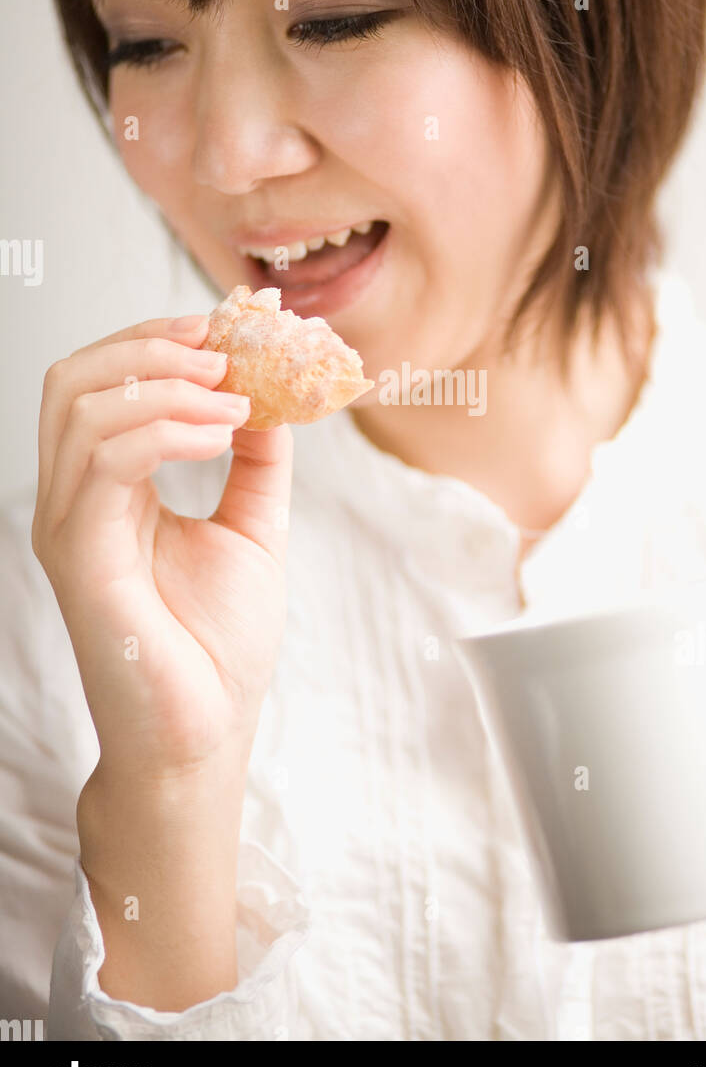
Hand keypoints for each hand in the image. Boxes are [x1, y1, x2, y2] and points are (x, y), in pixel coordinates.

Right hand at [32, 313, 293, 783]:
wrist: (203, 737)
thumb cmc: (217, 648)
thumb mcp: (251, 530)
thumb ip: (256, 462)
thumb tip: (274, 395)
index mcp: (107, 490)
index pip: (104, 383)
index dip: (157, 340)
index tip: (227, 329)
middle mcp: (74, 501)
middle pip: (74, 378)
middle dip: (150, 343)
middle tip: (223, 351)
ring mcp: (69, 527)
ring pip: (80, 406)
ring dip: (165, 381)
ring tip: (231, 395)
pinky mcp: (80, 557)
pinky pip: (104, 460)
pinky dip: (165, 427)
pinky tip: (219, 432)